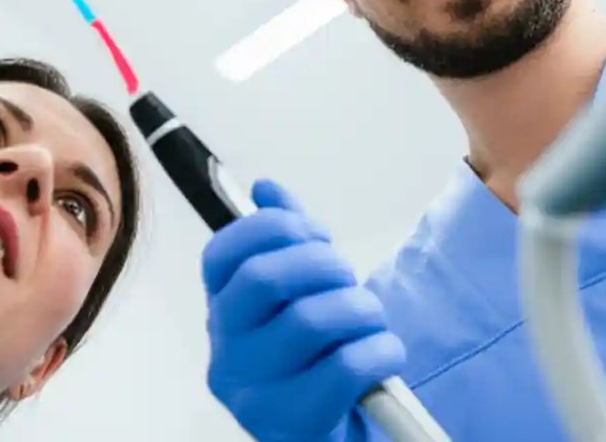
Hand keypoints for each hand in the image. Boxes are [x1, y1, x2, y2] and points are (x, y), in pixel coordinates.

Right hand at [202, 179, 405, 441]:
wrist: (329, 436)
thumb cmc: (317, 360)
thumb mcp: (298, 295)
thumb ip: (286, 240)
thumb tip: (266, 188)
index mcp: (222, 313)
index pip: (222, 253)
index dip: (272, 228)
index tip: (312, 234)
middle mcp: (226, 354)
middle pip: (265, 278)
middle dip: (323, 264)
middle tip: (349, 278)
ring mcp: (254, 394)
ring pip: (309, 320)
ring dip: (360, 308)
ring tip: (372, 320)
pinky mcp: (293, 424)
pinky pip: (345, 367)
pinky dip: (380, 349)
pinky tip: (384, 354)